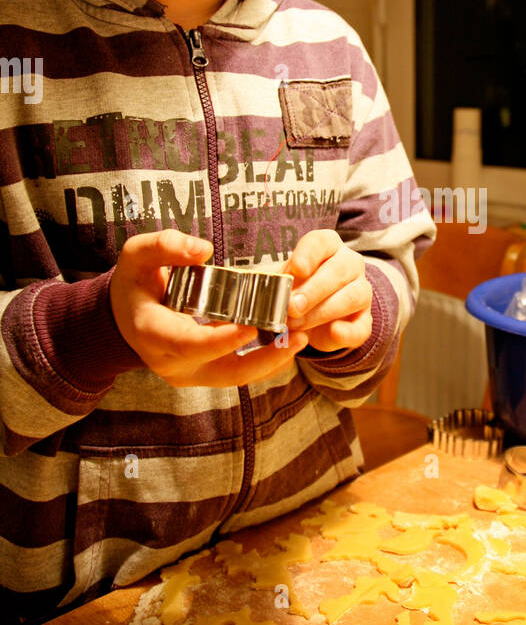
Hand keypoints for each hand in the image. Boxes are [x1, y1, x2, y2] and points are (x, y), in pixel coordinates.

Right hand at [109, 229, 308, 387]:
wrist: (124, 316)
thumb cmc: (134, 282)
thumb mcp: (137, 256)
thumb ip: (165, 247)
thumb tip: (203, 249)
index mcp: (153, 334)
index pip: (190, 344)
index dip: (222, 339)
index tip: (253, 326)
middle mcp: (172, 363)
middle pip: (224, 370)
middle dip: (263, 357)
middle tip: (297, 336)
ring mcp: (190, 373)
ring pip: (237, 377)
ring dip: (272, 361)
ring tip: (303, 338)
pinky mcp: (205, 374)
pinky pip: (240, 373)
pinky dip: (266, 360)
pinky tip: (290, 342)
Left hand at [285, 230, 372, 353]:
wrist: (311, 318)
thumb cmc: (294, 289)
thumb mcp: (280, 281)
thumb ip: (273, 283)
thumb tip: (262, 289)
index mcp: (328, 246)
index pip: (321, 242)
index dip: (309, 254)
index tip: (296, 269)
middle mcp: (350, 264)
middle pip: (339, 270)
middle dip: (313, 290)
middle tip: (291, 306)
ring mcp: (362, 292)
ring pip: (352, 297)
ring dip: (323, 312)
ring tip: (297, 324)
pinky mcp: (364, 320)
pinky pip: (361, 326)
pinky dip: (348, 332)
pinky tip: (333, 332)